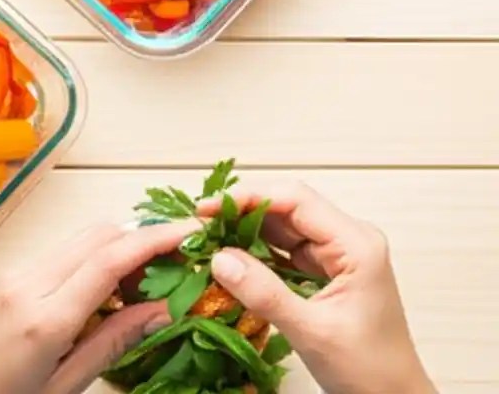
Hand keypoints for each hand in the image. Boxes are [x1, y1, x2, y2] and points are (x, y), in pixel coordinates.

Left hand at [0, 220, 198, 393]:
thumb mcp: (66, 384)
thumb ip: (114, 343)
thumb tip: (163, 310)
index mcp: (44, 319)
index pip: (108, 261)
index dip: (155, 240)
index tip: (190, 232)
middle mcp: (26, 284)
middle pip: (97, 236)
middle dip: (141, 239)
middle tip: (176, 264)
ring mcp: (13, 274)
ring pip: (79, 239)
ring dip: (117, 248)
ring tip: (144, 286)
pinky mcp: (7, 274)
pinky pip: (60, 253)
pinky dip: (91, 259)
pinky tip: (106, 291)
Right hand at [197, 182, 435, 393]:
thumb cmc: (368, 368)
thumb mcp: (311, 331)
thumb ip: (264, 293)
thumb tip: (218, 258)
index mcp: (356, 244)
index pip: (295, 200)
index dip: (248, 198)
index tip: (207, 209)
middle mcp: (348, 240)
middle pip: (287, 208)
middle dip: (242, 213)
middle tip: (199, 224)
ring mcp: (337, 255)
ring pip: (282, 228)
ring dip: (245, 232)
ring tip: (207, 239)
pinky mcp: (325, 271)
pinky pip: (284, 251)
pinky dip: (256, 252)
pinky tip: (230, 258)